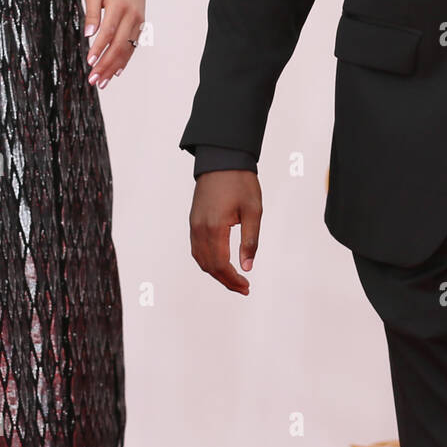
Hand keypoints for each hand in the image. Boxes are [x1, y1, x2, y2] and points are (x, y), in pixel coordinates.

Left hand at [82, 0, 146, 87]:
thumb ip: (91, 12)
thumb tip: (88, 34)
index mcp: (119, 6)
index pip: (108, 32)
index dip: (99, 49)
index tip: (90, 62)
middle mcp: (131, 16)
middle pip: (119, 46)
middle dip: (105, 65)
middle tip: (94, 80)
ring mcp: (138, 21)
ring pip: (127, 49)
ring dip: (114, 67)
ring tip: (102, 82)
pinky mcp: (140, 25)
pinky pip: (133, 46)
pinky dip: (124, 60)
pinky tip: (115, 72)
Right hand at [189, 171, 261, 295]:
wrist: (222, 159)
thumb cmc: (240, 182)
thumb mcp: (253, 210)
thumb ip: (250, 240)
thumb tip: (247, 267)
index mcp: (215, 227)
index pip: (220, 264)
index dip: (233, 280)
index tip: (246, 287)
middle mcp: (200, 229)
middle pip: (208, 266)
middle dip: (225, 280)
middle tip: (243, 287)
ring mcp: (194, 225)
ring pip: (200, 259)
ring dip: (216, 273)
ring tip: (233, 279)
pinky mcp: (194, 220)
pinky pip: (197, 248)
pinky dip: (207, 261)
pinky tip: (220, 263)